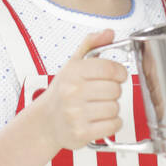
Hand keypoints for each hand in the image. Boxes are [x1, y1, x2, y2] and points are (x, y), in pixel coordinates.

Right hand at [34, 30, 127, 151]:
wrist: (45, 122)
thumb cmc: (62, 92)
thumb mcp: (73, 64)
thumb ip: (92, 45)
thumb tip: (109, 32)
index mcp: (73, 72)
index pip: (110, 68)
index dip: (120, 72)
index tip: (118, 75)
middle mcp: (72, 92)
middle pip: (115, 89)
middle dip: (113, 91)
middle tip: (102, 94)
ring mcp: (75, 114)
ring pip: (115, 108)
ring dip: (112, 108)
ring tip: (98, 107)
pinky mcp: (81, 133)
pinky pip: (113, 125)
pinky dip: (112, 123)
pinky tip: (100, 120)